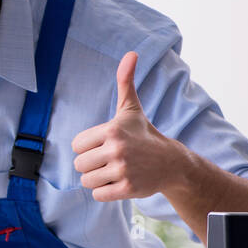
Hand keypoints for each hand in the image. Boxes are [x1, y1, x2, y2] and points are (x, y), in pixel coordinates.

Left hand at [71, 51, 176, 201]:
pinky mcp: (128, 189)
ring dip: (97, 179)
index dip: (88, 147)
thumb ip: (125, 81)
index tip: (105, 144)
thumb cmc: (144, 134)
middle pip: (79, 164)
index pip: (76, 145)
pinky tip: (120, 182)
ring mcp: (123, 170)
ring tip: (115, 170)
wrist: (171, 163)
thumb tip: (131, 53)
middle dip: (92, 164)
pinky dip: (105, 191)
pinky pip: (98, 194)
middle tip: (111, 160)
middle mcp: (117, 150)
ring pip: (87, 180)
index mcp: (111, 130)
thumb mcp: (131, 109)